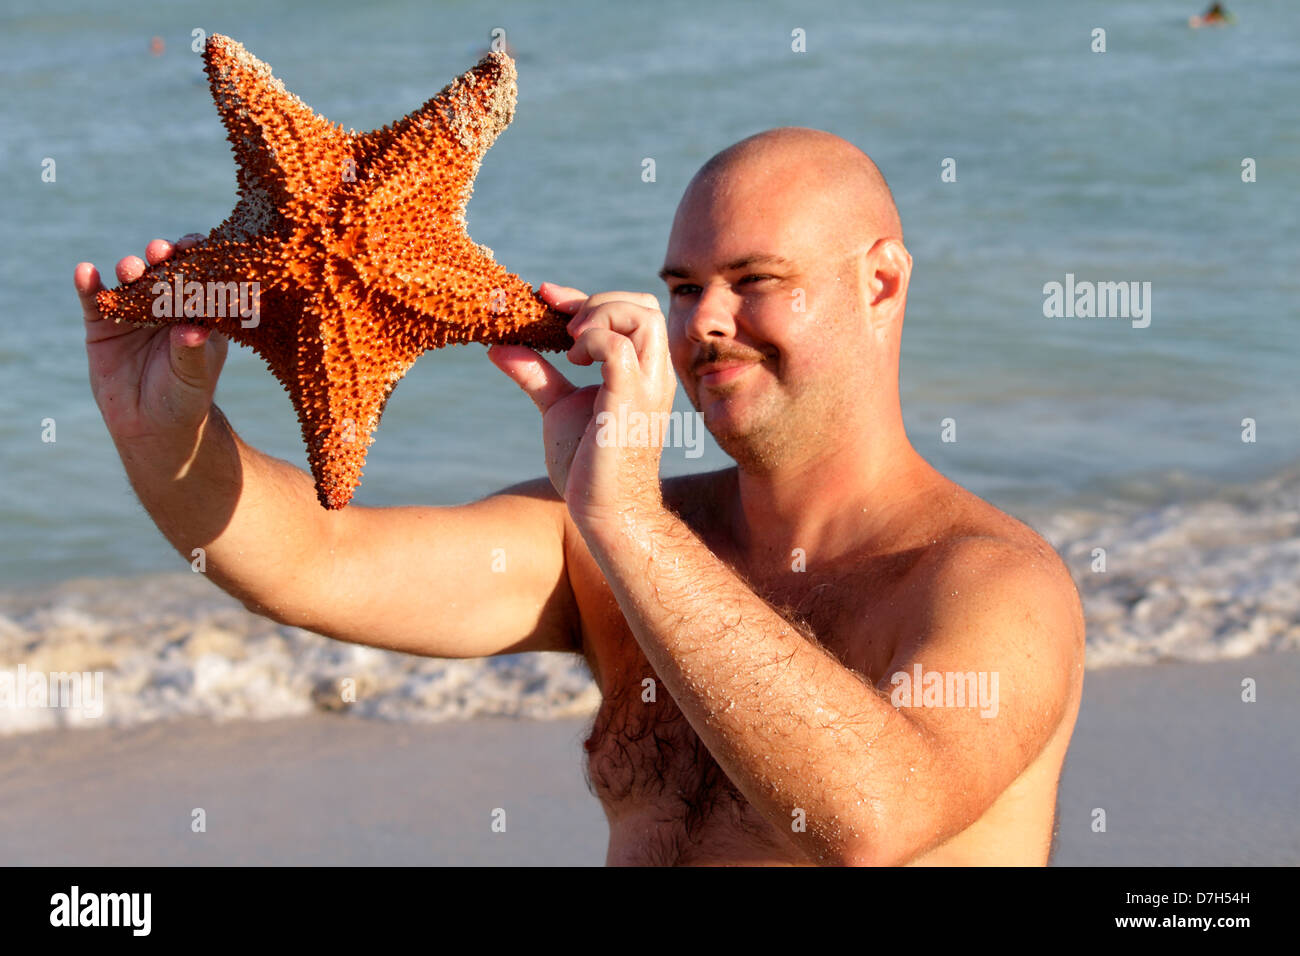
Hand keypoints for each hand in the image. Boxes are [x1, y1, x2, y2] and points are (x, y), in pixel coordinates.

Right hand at [76, 235, 228, 444]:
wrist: (151, 425)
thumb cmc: (184, 398)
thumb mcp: (193, 376)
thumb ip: (192, 351)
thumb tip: (192, 331)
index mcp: (196, 312)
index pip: (200, 278)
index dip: (198, 259)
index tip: (195, 247)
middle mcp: (166, 305)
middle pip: (163, 271)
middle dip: (162, 256)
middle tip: (160, 251)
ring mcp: (133, 312)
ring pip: (130, 281)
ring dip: (130, 269)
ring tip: (130, 270)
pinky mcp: (103, 324)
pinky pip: (95, 299)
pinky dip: (89, 284)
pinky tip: (85, 272)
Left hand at [488, 282, 674, 528]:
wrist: (606, 510)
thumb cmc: (589, 464)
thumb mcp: (558, 407)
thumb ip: (536, 374)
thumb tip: (499, 346)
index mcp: (642, 371)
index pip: (630, 310)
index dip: (587, 299)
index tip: (546, 297)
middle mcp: (652, 373)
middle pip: (645, 305)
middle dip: (599, 302)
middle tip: (563, 330)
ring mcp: (647, 385)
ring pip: (642, 316)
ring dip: (599, 316)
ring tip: (569, 348)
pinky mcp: (631, 400)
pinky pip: (619, 347)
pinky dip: (592, 340)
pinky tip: (571, 363)